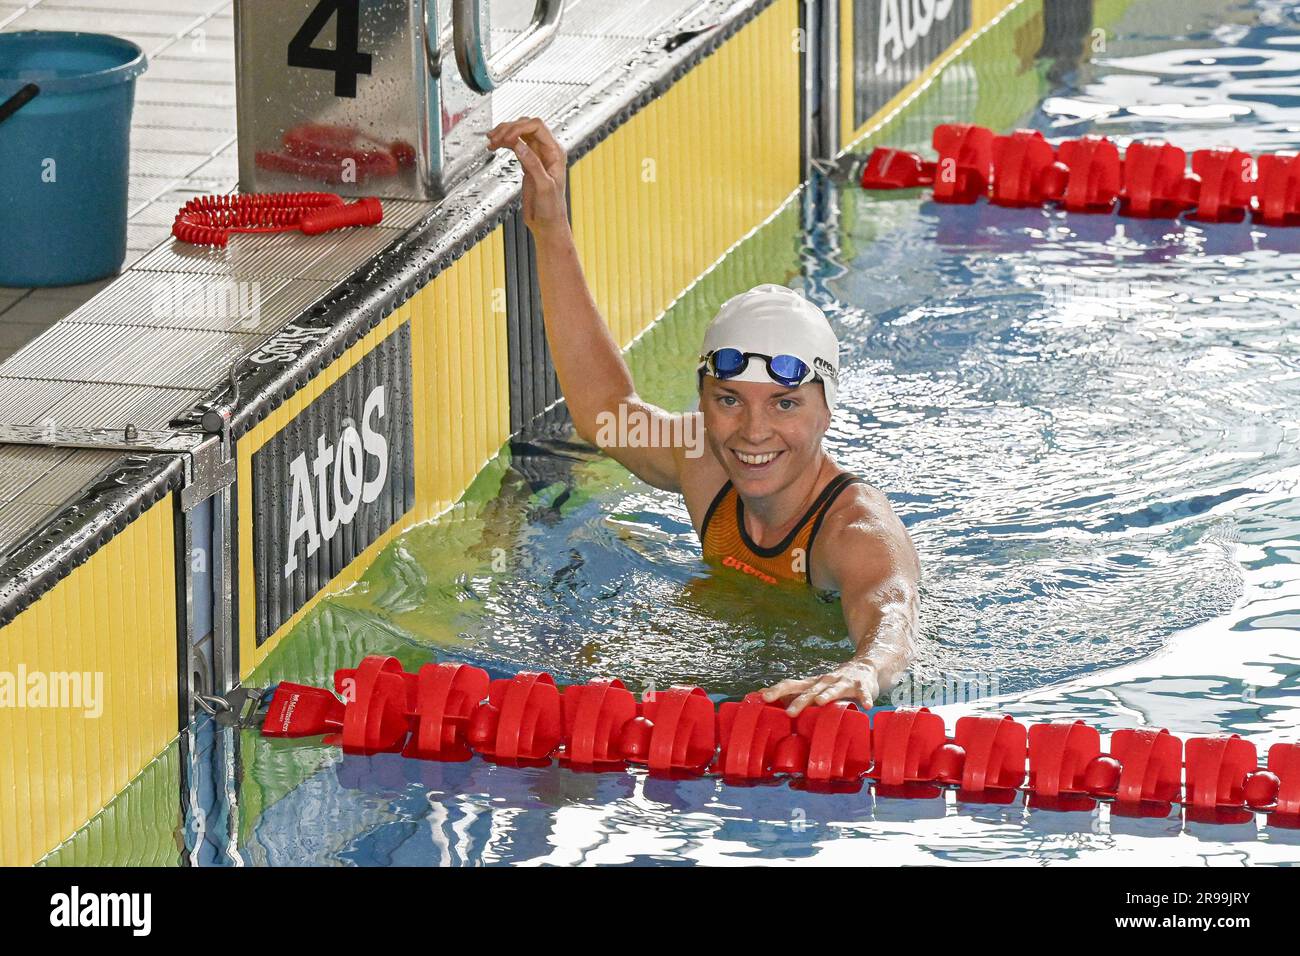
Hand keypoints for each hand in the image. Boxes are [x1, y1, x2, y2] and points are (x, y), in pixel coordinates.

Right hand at [485, 116, 569, 236]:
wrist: (547, 223)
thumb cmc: (552, 208)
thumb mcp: (543, 186)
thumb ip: (532, 164)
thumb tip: (518, 145)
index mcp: (555, 152)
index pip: (537, 127)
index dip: (519, 128)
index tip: (505, 137)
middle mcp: (547, 151)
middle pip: (526, 126)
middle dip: (509, 128)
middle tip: (494, 137)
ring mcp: (537, 156)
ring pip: (519, 134)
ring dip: (504, 134)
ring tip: (491, 140)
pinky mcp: (528, 162)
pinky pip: (515, 145)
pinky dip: (504, 143)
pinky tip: (494, 146)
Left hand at [760, 662, 879, 716]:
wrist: (865, 667)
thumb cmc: (834, 683)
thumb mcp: (814, 687)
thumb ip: (794, 694)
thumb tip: (762, 695)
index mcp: (812, 683)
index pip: (791, 685)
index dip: (777, 690)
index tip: (763, 697)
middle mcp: (825, 681)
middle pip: (810, 691)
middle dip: (799, 701)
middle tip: (789, 713)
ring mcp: (843, 682)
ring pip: (834, 689)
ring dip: (827, 695)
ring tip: (820, 702)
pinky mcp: (861, 685)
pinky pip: (863, 692)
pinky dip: (865, 698)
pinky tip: (867, 706)